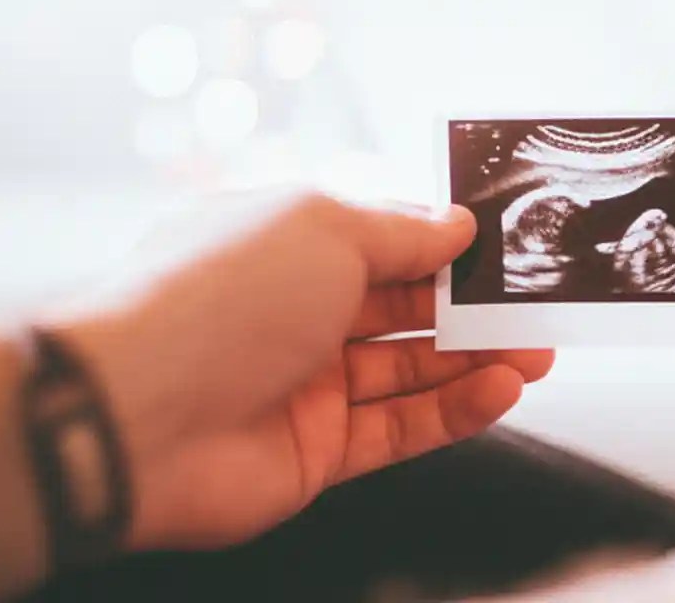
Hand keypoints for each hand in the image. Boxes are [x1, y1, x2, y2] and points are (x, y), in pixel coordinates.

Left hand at [50, 191, 552, 549]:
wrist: (136, 416)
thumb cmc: (218, 297)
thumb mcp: (324, 230)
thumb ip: (402, 234)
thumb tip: (455, 225)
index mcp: (284, 246)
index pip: (381, 240)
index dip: (442, 244)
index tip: (503, 247)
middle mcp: (294, 313)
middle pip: (402, 308)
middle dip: (472, 307)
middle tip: (537, 307)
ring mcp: (305, 384)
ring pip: (409, 370)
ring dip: (476, 360)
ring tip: (538, 353)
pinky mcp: (316, 450)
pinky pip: (399, 428)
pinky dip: (454, 410)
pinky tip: (502, 391)